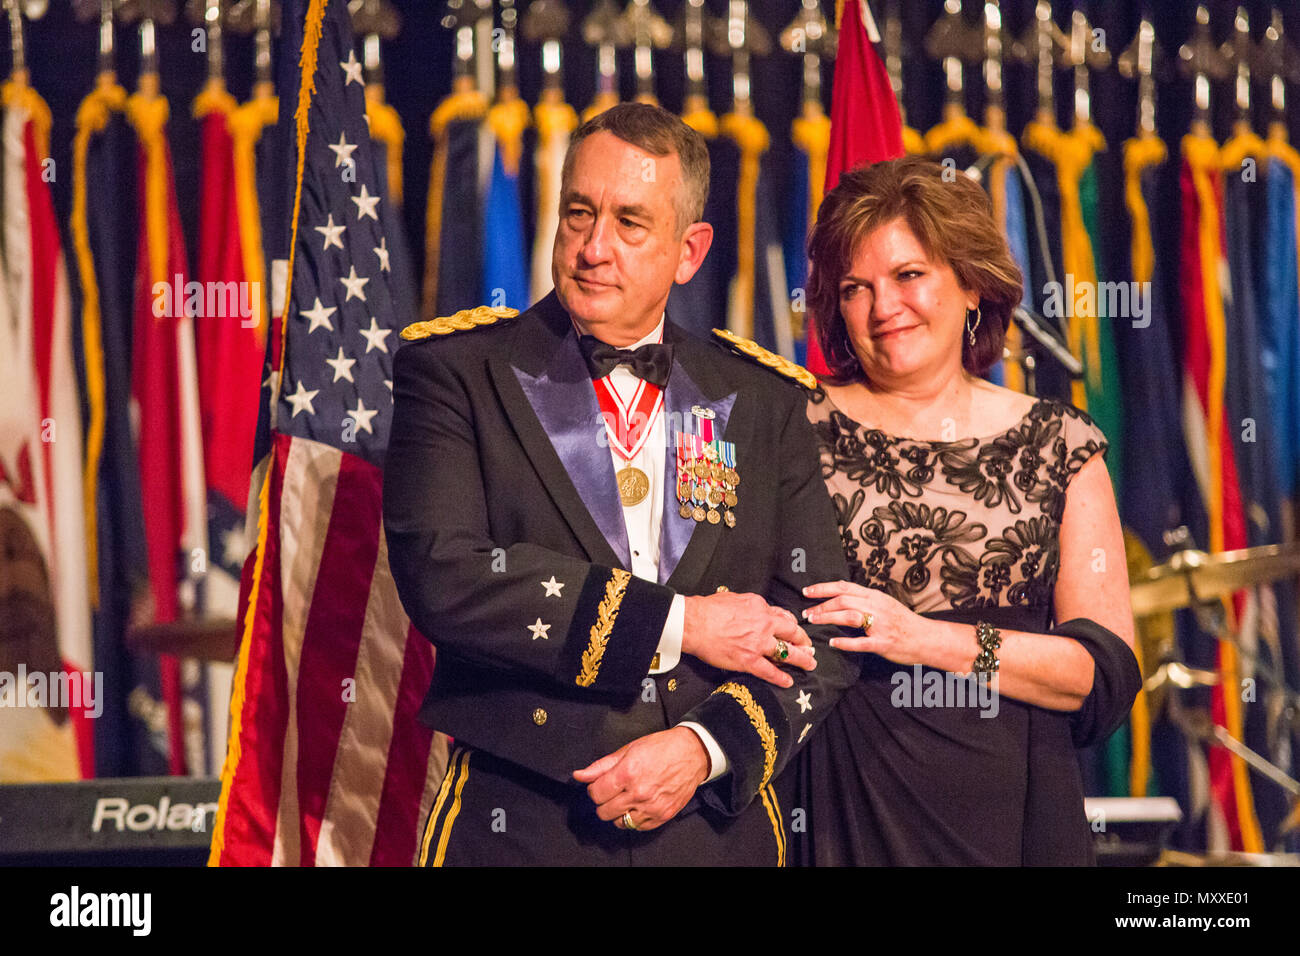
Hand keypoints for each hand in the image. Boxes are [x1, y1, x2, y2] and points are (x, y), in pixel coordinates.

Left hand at [572, 727, 709, 830]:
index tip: (600, 785)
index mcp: (627, 773)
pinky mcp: (662, 816)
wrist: (692, 753)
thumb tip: (579, 776)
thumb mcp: (628, 750)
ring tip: (626, 798)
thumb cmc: (661, 748)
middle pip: (604, 812)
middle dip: (604, 802)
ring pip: (619, 822)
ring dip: (618, 812)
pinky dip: (634, 818)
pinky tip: (638, 805)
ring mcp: (651, 807)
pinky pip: (638, 827)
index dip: (594, 789)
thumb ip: (601, 766)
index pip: (595, 794)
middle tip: (613, 792)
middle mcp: (638, 793)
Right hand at [681, 592, 814, 687]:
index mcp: (760, 607)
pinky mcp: (748, 660)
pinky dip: (780, 678)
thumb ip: (750, 604)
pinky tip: (788, 681)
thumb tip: (756, 609)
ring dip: (801, 660)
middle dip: (804, 641)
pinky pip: (769, 671)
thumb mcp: (735, 598)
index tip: (794, 630)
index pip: (782, 616)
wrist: (694, 622)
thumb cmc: (708, 609)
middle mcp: (764, 624)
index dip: (791, 624)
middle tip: (810, 648)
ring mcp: (758, 643)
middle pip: (792, 633)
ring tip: (809, 665)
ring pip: (787, 653)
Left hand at [801, 580, 929, 665]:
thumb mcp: (884, 604)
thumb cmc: (903, 622)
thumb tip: (839, 597)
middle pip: (843, 600)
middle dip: (821, 605)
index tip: (806, 591)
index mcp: (875, 596)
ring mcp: (880, 625)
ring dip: (828, 618)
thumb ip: (864, 600)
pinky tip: (833, 643)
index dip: (823, 588)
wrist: (926, 638)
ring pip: (849, 616)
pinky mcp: (883, 643)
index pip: (844, 587)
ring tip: (813, 621)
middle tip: (806, 612)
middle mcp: (877, 607)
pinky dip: (845, 642)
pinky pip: (861, 642)